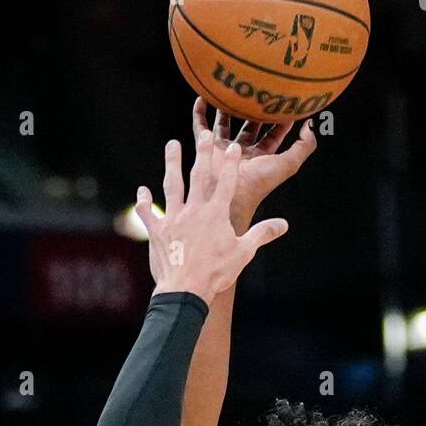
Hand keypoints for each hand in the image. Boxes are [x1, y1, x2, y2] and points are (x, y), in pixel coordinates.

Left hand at [136, 130, 287, 302]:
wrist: (185, 290)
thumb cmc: (216, 273)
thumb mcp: (243, 253)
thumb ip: (262, 234)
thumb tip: (283, 224)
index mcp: (216, 214)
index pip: (227, 182)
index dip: (230, 163)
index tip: (232, 147)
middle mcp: (194, 210)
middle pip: (199, 175)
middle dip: (203, 153)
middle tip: (204, 135)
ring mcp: (174, 218)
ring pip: (172, 185)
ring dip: (172, 164)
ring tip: (172, 145)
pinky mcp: (157, 231)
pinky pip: (149, 212)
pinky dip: (145, 202)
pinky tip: (142, 191)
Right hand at [191, 98, 316, 233]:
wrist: (230, 195)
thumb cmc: (259, 183)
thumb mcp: (287, 164)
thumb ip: (303, 147)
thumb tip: (310, 125)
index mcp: (262, 156)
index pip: (274, 133)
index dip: (280, 118)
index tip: (284, 99)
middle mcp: (243, 152)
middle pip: (249, 125)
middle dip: (253, 109)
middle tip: (256, 89)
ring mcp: (224, 149)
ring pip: (225, 124)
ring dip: (225, 108)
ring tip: (228, 89)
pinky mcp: (208, 148)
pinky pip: (201, 128)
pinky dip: (199, 114)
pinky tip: (202, 98)